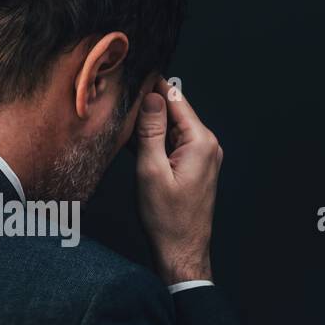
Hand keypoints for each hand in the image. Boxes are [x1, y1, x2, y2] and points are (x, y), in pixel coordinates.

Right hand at [134, 77, 221, 285]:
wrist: (181, 253)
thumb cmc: (167, 219)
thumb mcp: (151, 171)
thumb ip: (151, 131)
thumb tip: (152, 97)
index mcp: (200, 142)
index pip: (176, 99)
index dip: (152, 85)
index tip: (132, 71)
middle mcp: (206, 145)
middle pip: (173, 111)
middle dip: (148, 104)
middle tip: (118, 94)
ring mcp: (200, 157)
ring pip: (170, 128)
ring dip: (147, 124)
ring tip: (120, 116)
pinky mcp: (192, 168)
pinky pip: (171, 144)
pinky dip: (153, 141)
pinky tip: (131, 141)